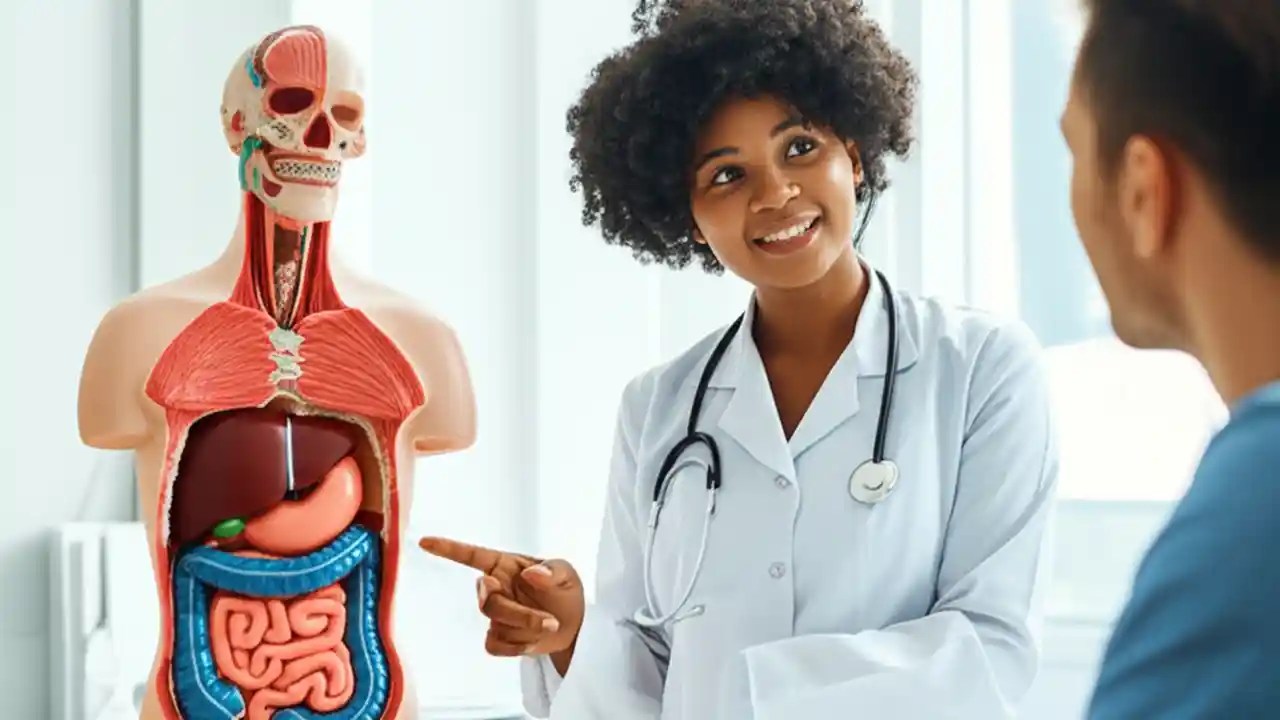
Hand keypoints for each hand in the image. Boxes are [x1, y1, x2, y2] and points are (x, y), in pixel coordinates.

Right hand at [419, 536, 584, 670]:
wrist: (575, 626)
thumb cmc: (566, 591)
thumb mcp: (567, 575)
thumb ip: (553, 572)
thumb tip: (530, 574)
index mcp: (506, 565)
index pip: (472, 556)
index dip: (448, 549)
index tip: (425, 542)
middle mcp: (496, 586)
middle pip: (487, 602)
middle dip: (519, 614)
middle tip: (550, 621)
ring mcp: (495, 612)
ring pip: (494, 624)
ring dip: (525, 629)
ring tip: (550, 626)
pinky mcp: (497, 635)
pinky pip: (493, 644)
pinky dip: (516, 647)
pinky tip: (532, 641)